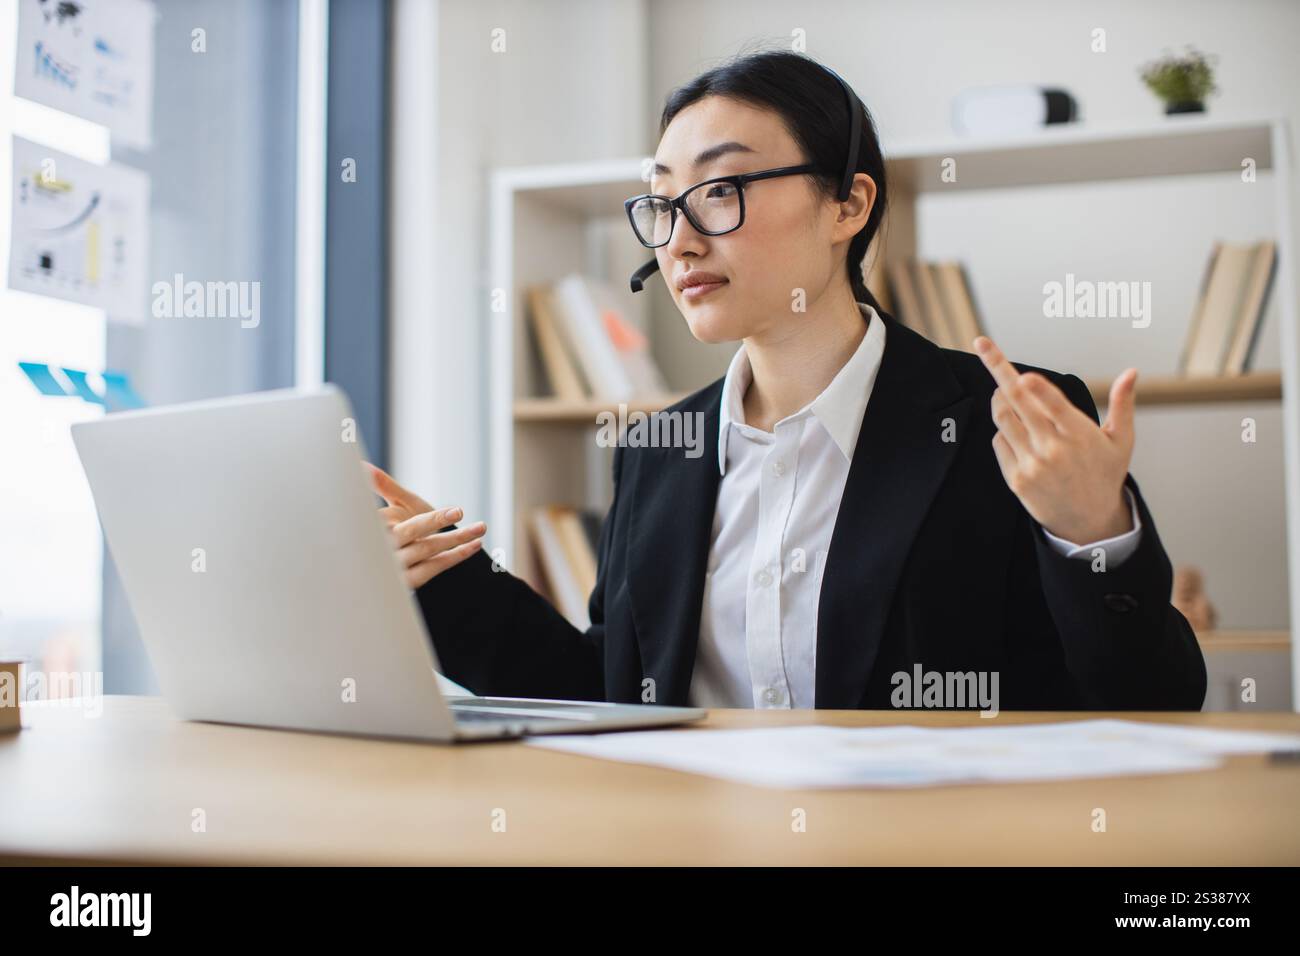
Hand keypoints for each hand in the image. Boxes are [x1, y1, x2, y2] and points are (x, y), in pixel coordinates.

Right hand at [363, 461, 485, 588]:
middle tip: (460, 512)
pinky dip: (456, 555)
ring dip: (457, 538)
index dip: (422, 513)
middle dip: (436, 522)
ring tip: (481, 527)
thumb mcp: (394, 504)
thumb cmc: (398, 525)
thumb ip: (384, 485)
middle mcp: (382, 548)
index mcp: (374, 526)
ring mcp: (396, 567)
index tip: (453, 511)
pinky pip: (435, 567)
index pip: (393, 516)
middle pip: (411, 531)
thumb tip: (363, 465)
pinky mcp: (409, 582)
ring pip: (428, 548)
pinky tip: (475, 545)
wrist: (401, 561)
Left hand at [974, 336, 1135, 543]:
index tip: (1024, 375)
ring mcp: (1032, 464)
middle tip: (983, 347)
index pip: (1054, 405)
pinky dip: (1003, 430)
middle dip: (998, 370)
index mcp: (1080, 435)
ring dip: (999, 398)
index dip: (1038, 389)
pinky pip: (999, 442)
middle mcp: (1054, 449)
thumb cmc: (1105, 474)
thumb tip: (1131, 372)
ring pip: (1003, 419)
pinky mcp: (1016, 478)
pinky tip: (1015, 430)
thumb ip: (1122, 403)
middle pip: (1018, 402)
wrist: (1088, 521)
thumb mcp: (1121, 440)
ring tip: (1004, 391)